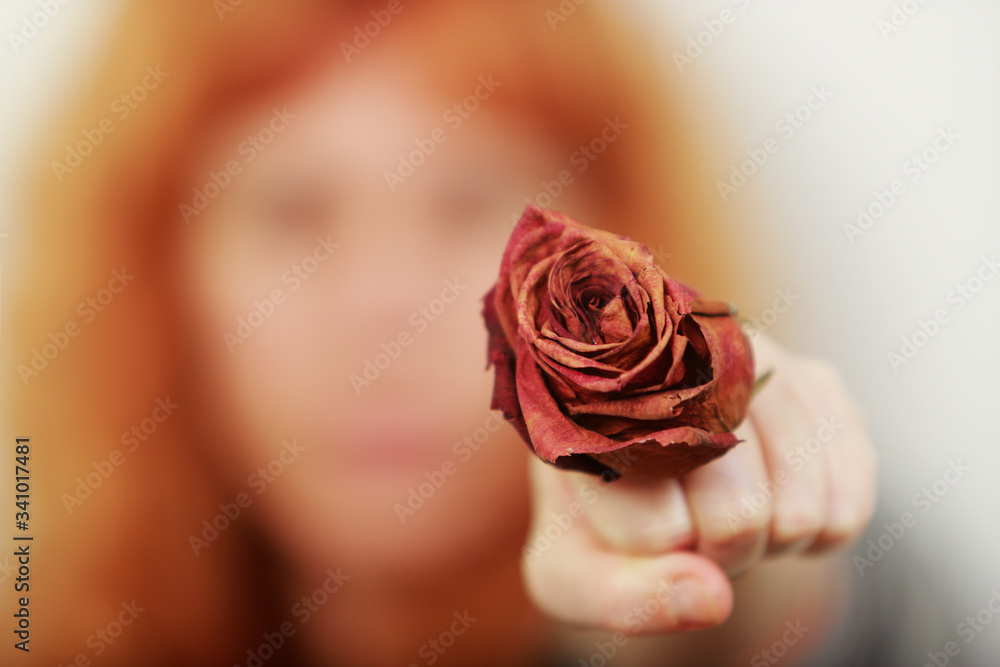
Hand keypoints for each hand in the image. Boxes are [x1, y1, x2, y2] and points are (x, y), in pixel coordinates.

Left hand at [521, 333, 876, 632]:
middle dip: (718, 552)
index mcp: (592, 401)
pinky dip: (819, 531)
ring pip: (800, 509)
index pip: (650, 526)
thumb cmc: (603, 523)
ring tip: (729, 510)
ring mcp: (755, 362)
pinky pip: (849, 499)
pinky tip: (777, 502)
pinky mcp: (817, 383)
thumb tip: (712, 597)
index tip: (637, 523)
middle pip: (736, 516)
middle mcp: (677, 359)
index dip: (654, 554)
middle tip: (693, 522)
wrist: (652, 473)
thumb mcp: (577, 574)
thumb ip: (624, 598)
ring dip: (770, 542)